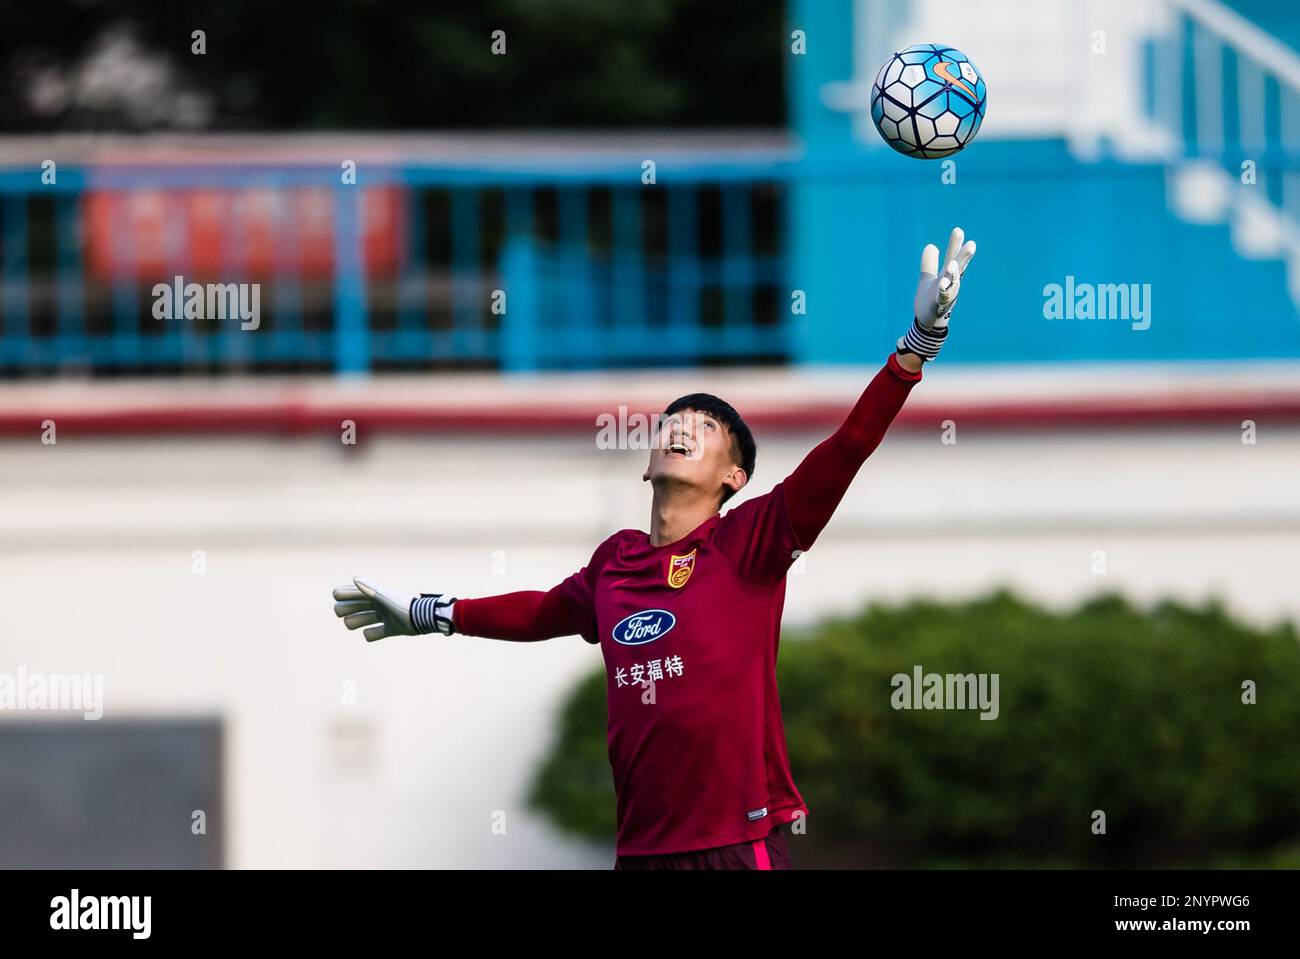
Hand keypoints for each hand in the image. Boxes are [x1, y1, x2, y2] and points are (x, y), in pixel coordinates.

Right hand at [332, 577, 456, 641]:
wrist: (424, 619)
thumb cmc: (403, 606)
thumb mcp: (385, 597)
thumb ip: (370, 589)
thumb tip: (355, 579)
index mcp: (374, 594)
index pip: (350, 592)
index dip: (342, 595)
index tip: (340, 599)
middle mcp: (377, 604)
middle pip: (351, 607)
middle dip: (346, 610)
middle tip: (345, 614)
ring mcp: (384, 616)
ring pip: (360, 620)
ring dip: (355, 622)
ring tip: (352, 624)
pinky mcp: (391, 629)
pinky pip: (374, 634)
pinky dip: (371, 634)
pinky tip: (370, 633)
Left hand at [901, 227, 976, 361]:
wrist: (926, 324)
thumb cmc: (929, 300)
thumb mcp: (928, 278)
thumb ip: (929, 263)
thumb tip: (931, 245)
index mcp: (947, 276)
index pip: (952, 257)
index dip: (955, 245)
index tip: (958, 230)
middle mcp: (950, 284)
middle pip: (958, 268)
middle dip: (964, 256)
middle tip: (972, 244)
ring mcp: (946, 295)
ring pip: (952, 283)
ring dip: (953, 274)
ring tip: (953, 264)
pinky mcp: (939, 306)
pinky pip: (942, 298)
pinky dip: (943, 291)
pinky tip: (942, 284)